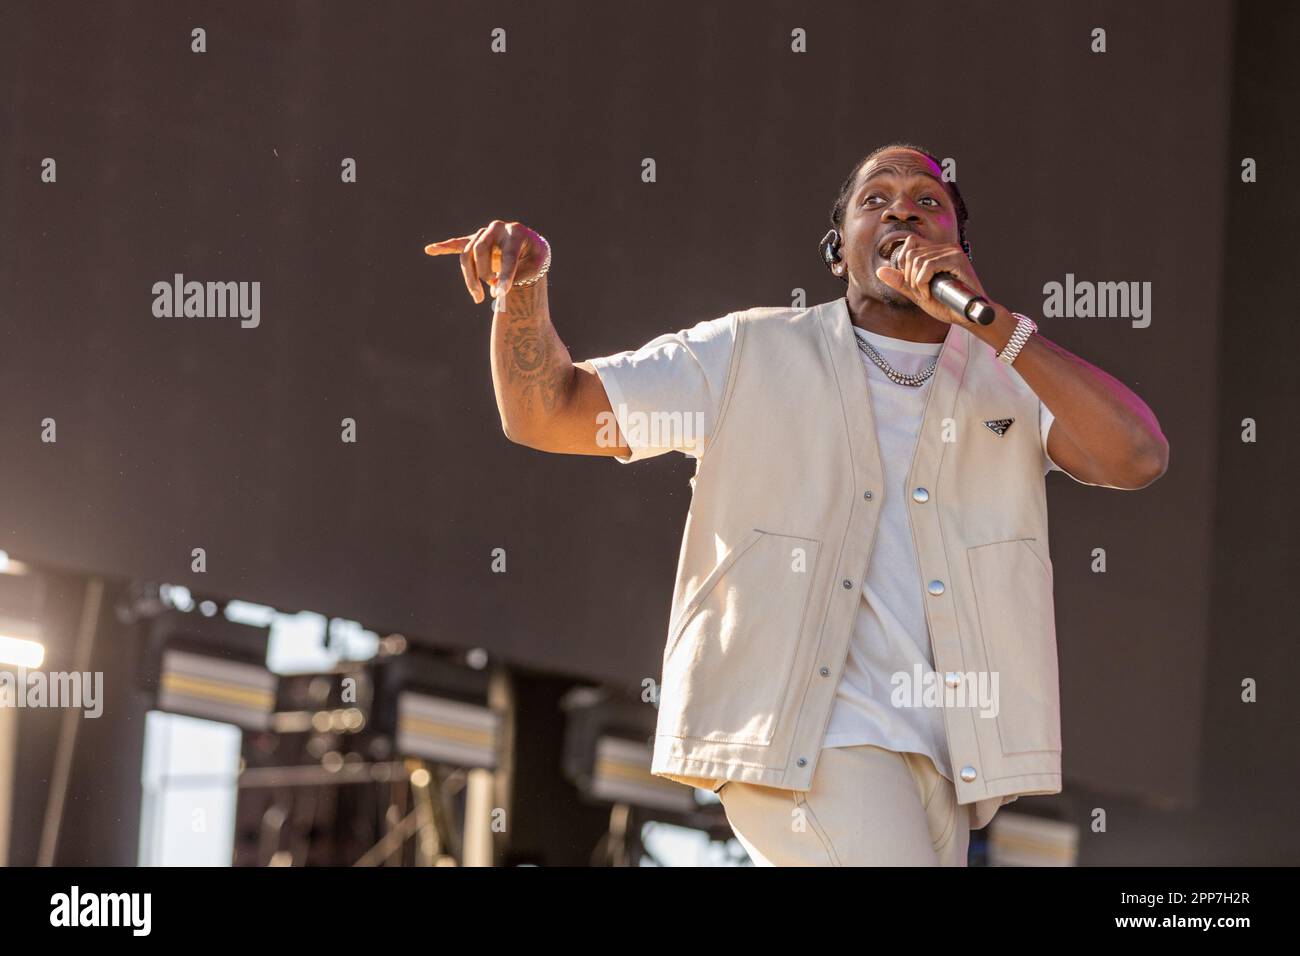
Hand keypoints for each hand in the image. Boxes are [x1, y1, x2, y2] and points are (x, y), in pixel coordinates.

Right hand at [424, 220, 548, 303]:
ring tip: (479, 298)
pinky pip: (457, 244)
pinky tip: (430, 249)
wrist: (530, 246)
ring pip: (467, 255)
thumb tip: (493, 289)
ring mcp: (484, 233)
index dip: (504, 276)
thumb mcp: (537, 266)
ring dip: (471, 278)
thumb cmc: (535, 257)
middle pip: (480, 251)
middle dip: (484, 275)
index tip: (499, 294)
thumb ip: (519, 276)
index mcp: (516, 233)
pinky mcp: (475, 241)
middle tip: (493, 293)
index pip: (507, 256)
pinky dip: (444, 247)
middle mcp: (497, 228)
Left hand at [874, 236, 992, 325]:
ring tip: (928, 294)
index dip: (903, 264)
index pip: (909, 244)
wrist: (967, 315)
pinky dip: (923, 282)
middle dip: (909, 278)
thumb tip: (880, 270)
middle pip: (910, 254)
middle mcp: (944, 247)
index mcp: (936, 251)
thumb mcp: (917, 293)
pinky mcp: (956, 259)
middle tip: (921, 292)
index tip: (913, 283)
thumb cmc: (947, 304)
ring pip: (917, 260)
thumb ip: (900, 282)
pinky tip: (930, 293)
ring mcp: (951, 251)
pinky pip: (928, 266)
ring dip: (917, 283)